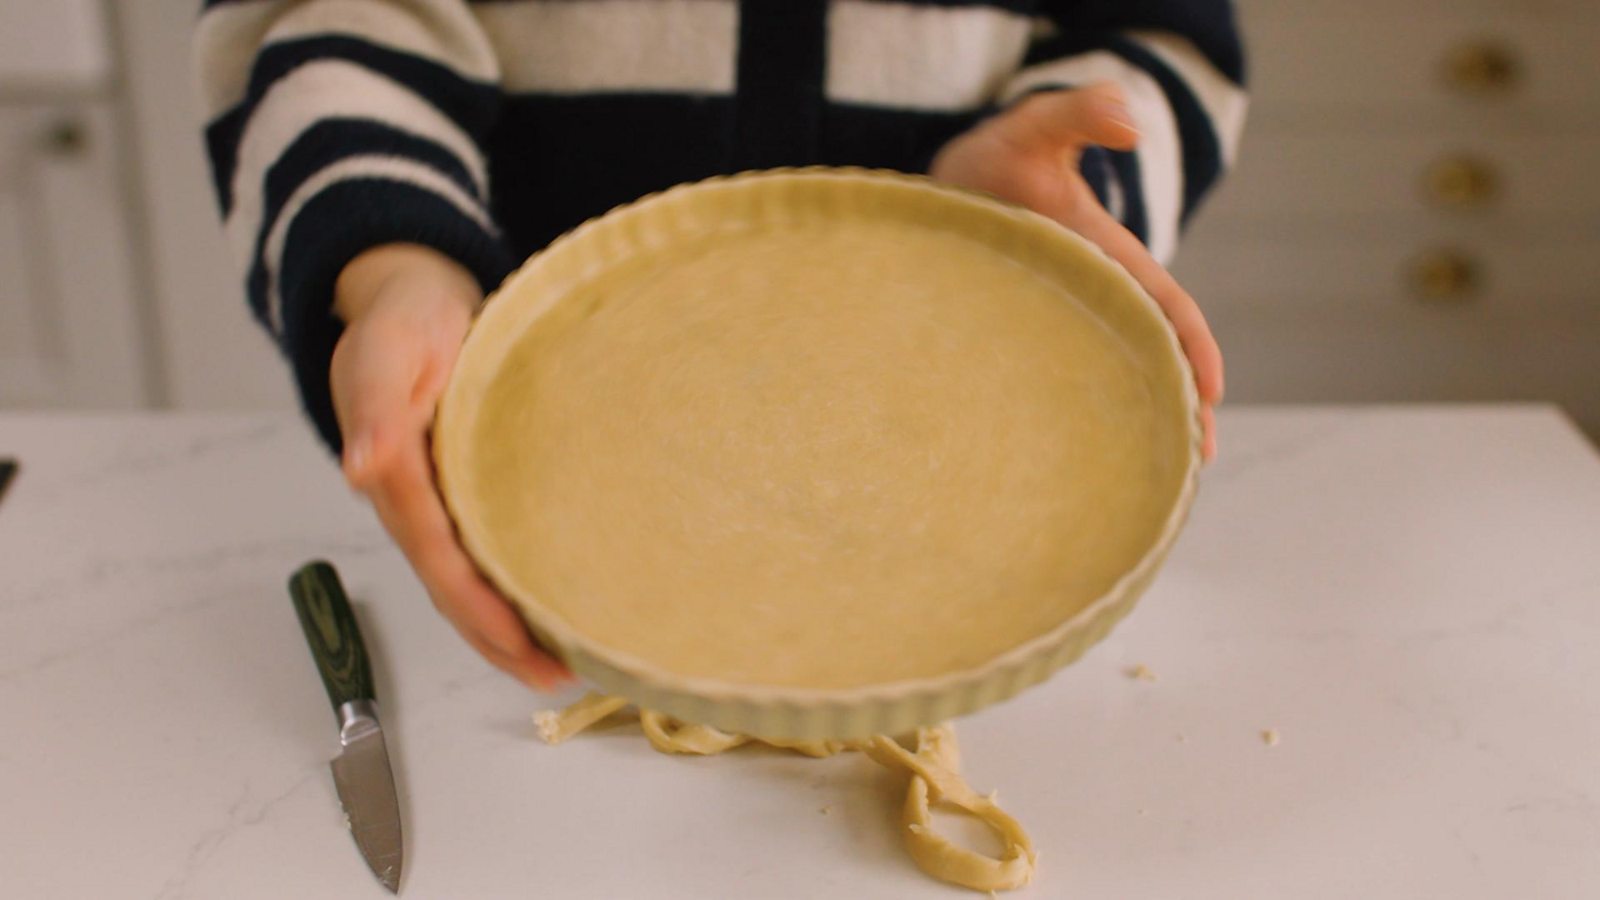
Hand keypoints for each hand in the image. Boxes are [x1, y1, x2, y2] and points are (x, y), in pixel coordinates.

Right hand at [330, 243, 572, 689]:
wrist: (413, 295)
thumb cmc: (402, 318)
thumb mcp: (385, 346)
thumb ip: (374, 405)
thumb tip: (359, 468)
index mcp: (396, 474)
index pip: (437, 555)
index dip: (476, 606)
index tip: (520, 644)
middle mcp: (416, 501)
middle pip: (454, 588)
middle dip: (499, 641)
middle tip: (557, 679)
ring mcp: (439, 501)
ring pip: (469, 582)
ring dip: (508, 630)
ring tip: (564, 668)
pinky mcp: (466, 492)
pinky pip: (487, 555)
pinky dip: (515, 593)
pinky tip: (553, 612)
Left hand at [929, 82, 1222, 459]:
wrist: (942, 190)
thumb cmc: (994, 158)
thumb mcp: (1033, 130)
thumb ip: (1077, 114)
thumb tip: (1129, 123)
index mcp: (1106, 260)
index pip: (1163, 306)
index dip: (1192, 348)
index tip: (1213, 393)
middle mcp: (1090, 300)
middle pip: (1146, 360)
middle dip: (1177, 408)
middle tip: (1196, 466)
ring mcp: (1055, 327)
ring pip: (1102, 385)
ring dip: (1129, 430)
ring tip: (1143, 484)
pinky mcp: (1015, 347)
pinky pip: (1049, 393)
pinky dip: (1070, 431)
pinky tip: (1065, 478)